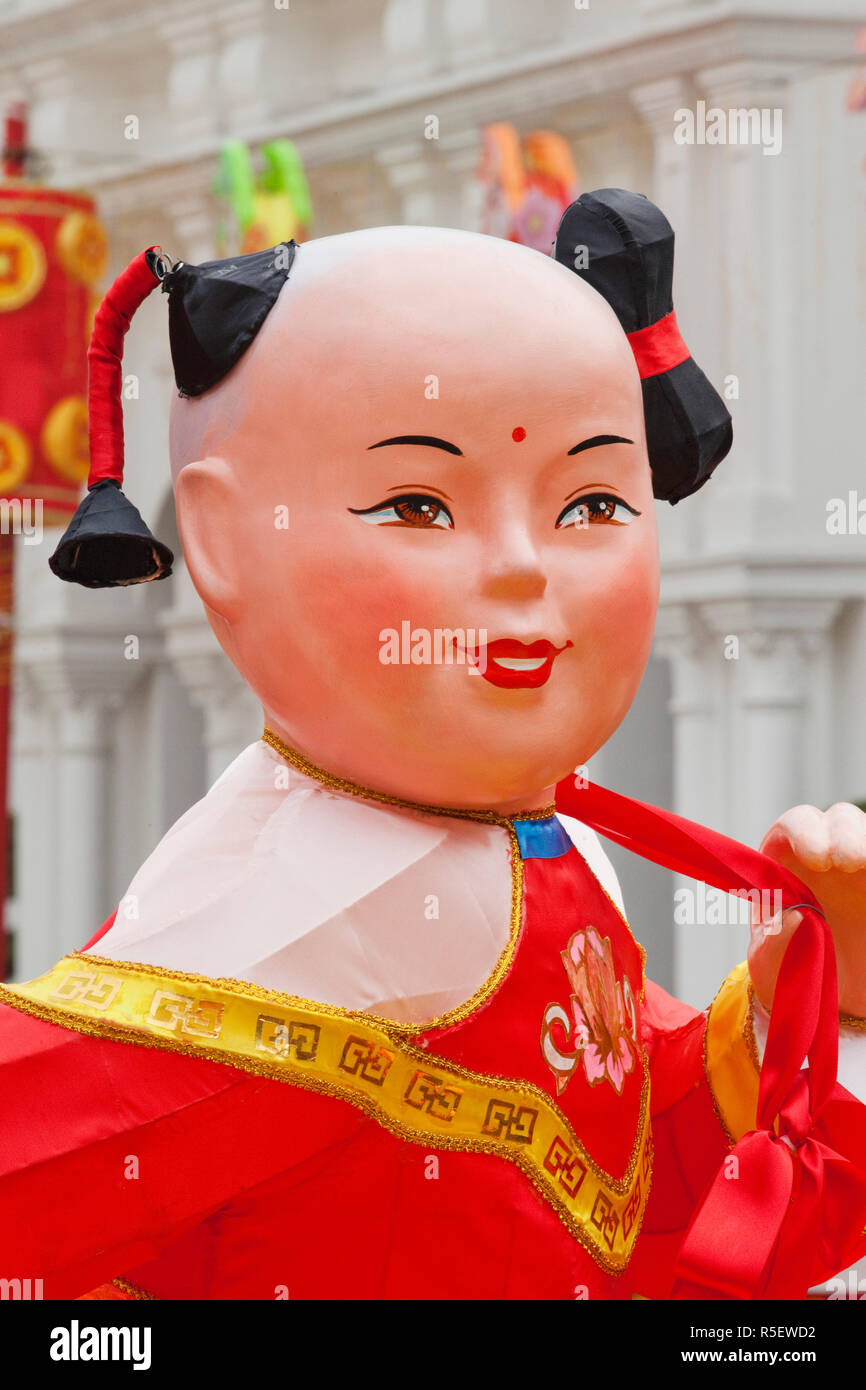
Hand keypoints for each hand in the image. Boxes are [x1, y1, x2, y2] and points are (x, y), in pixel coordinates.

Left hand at [748, 803, 865, 1016]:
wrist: (830, 1001)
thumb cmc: (790, 972)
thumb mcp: (772, 964)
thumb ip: (775, 943)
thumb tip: (793, 917)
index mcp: (786, 863)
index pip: (793, 826)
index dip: (803, 832)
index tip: (815, 858)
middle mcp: (826, 856)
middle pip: (839, 819)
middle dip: (844, 833)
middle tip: (848, 861)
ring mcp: (860, 868)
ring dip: (864, 842)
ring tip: (862, 865)